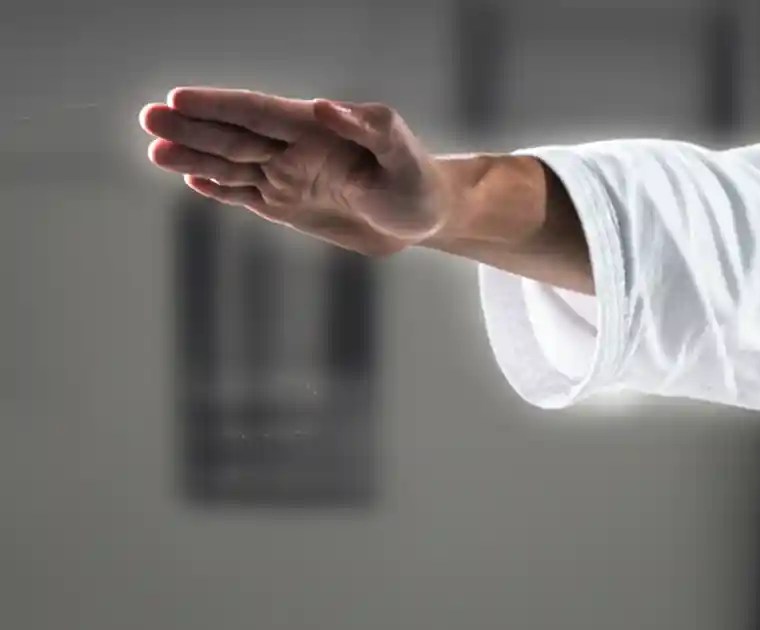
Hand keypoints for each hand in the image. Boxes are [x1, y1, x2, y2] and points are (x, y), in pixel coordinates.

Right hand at [139, 87, 452, 256]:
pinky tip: (192, 181)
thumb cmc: (417, 179)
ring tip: (155, 151)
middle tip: (149, 119)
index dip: (220, 105)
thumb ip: (367, 128)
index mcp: (315, 127)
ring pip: (232, 165)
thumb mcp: (402, 152)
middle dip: (192, 128)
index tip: (180, 98)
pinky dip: (220, 190)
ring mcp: (287, 177)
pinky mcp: (288, 205)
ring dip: (194, 160)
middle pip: (233, 135)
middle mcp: (294, 148)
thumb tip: (327, 107)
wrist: (425, 217)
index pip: (259, 111)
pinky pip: (247, 195)